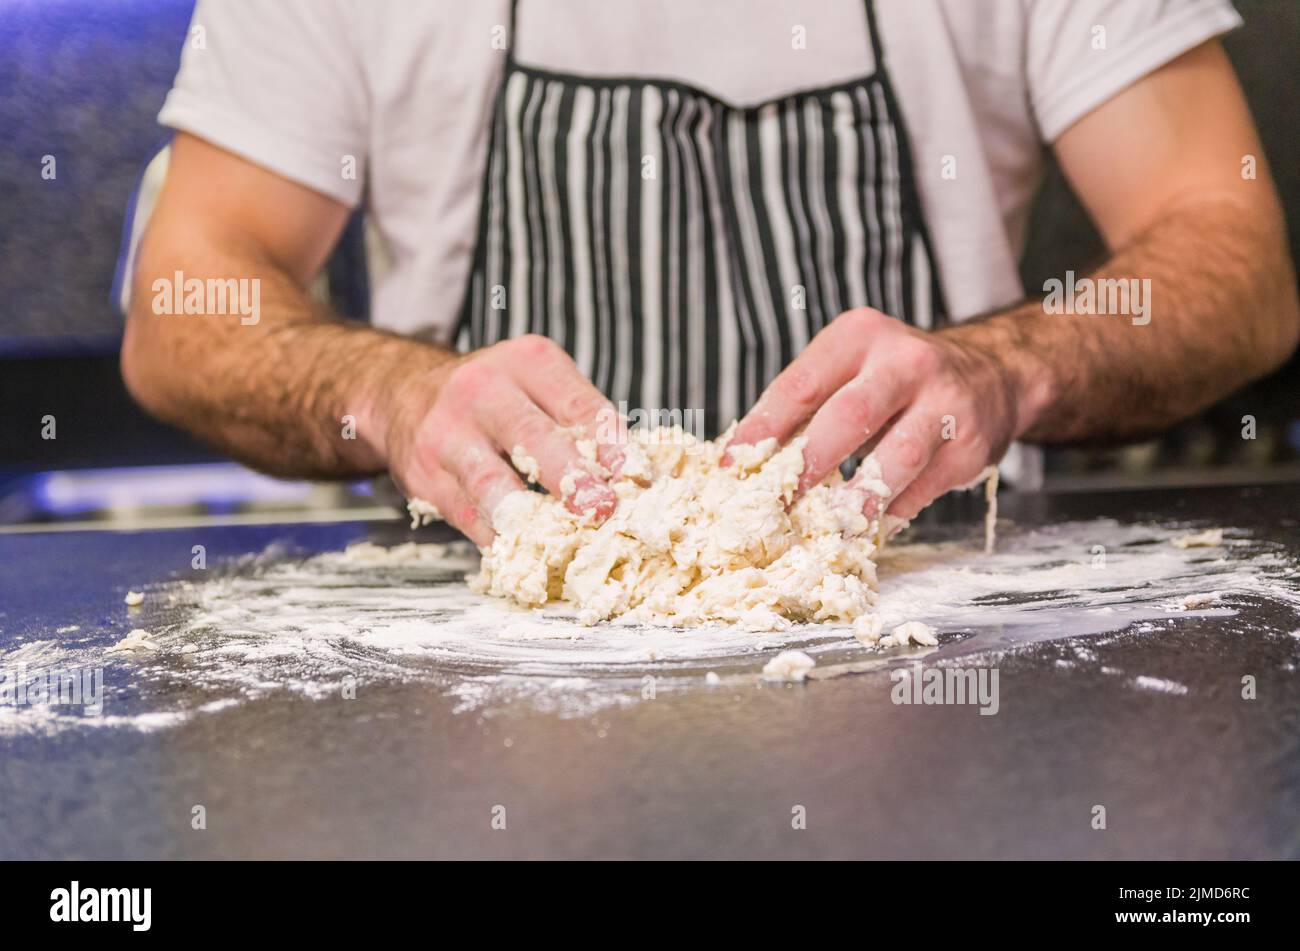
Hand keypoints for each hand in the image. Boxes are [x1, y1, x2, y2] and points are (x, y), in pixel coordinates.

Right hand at [382, 335, 621, 545]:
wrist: (403, 394)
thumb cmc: (492, 397)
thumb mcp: (535, 384)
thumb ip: (578, 422)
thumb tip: (635, 479)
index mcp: (526, 362)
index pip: (576, 402)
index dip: (609, 441)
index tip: (637, 475)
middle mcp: (482, 390)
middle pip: (532, 437)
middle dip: (572, 478)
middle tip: (603, 509)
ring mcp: (447, 432)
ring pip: (491, 480)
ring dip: (531, 517)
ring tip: (561, 542)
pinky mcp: (424, 474)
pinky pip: (466, 514)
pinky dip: (497, 539)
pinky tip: (524, 554)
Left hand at [727, 308, 1034, 520]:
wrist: (991, 374)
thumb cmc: (897, 379)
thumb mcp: (851, 368)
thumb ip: (805, 407)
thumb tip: (744, 463)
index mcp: (860, 336)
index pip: (801, 385)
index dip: (762, 429)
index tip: (732, 466)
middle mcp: (906, 361)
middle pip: (850, 415)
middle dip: (809, 464)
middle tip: (777, 502)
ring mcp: (945, 402)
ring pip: (897, 456)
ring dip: (857, 497)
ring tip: (826, 525)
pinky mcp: (970, 445)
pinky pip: (922, 488)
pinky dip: (889, 514)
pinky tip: (864, 531)